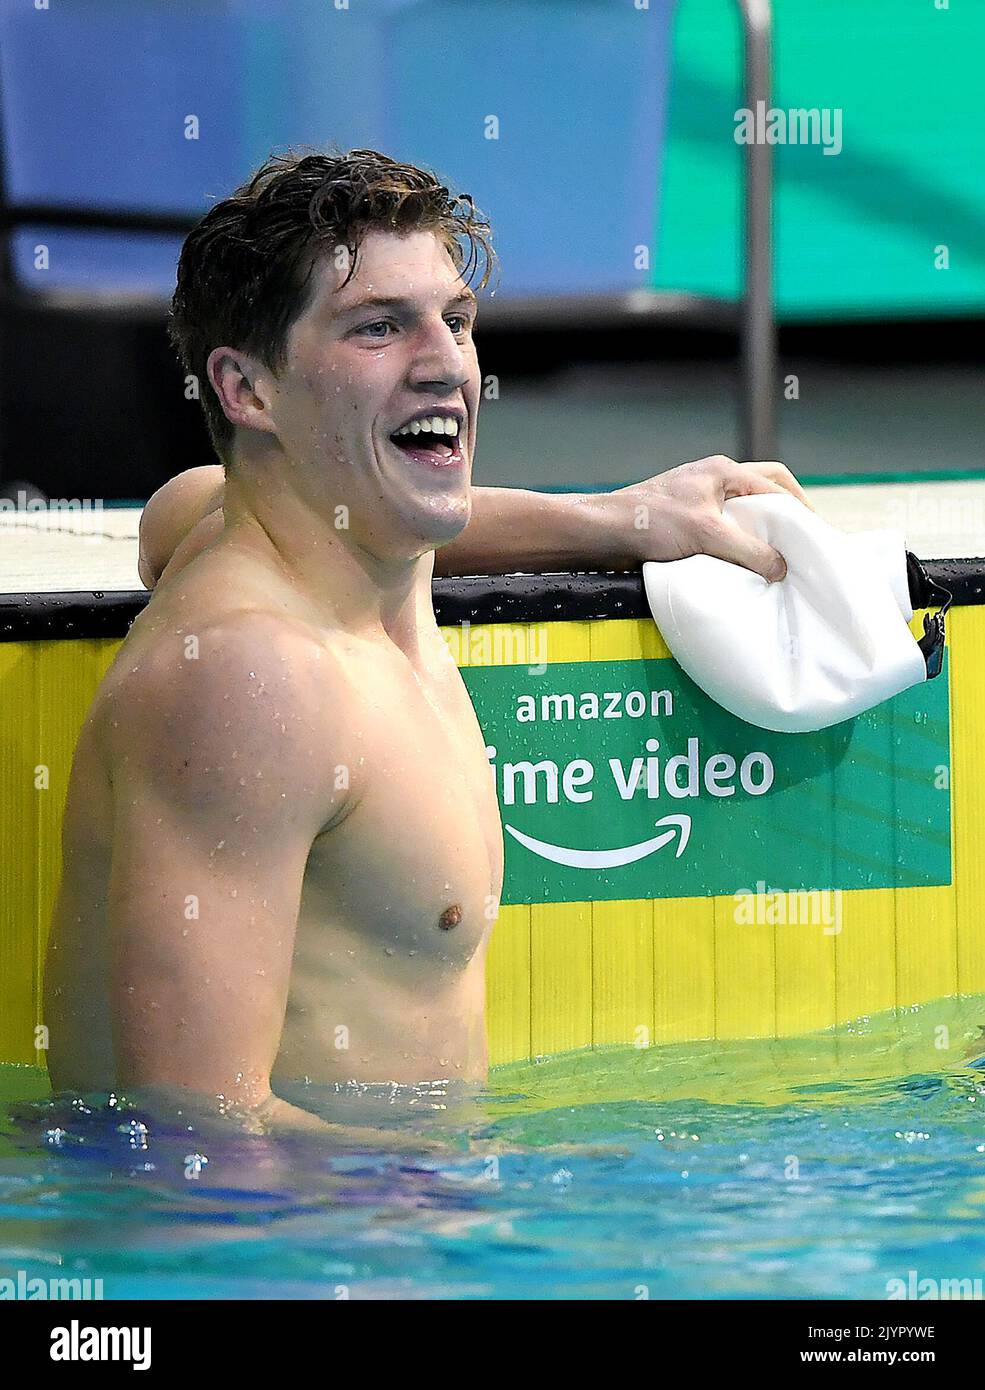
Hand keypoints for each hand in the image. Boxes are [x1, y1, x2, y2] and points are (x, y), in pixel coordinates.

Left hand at [610, 455, 814, 581]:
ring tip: (776, 555)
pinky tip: (742, 562)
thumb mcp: (707, 535)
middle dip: (787, 512)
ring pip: (744, 510)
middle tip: (803, 540)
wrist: (603, 533)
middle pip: (765, 489)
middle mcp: (713, 480)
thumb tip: (782, 568)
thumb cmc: (649, 522)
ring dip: (761, 529)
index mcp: (723, 471)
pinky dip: (739, 542)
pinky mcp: (686, 520)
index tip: (817, 537)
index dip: (801, 510)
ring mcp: (699, 499)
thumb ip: (748, 550)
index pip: (777, 485)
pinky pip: (724, 528)